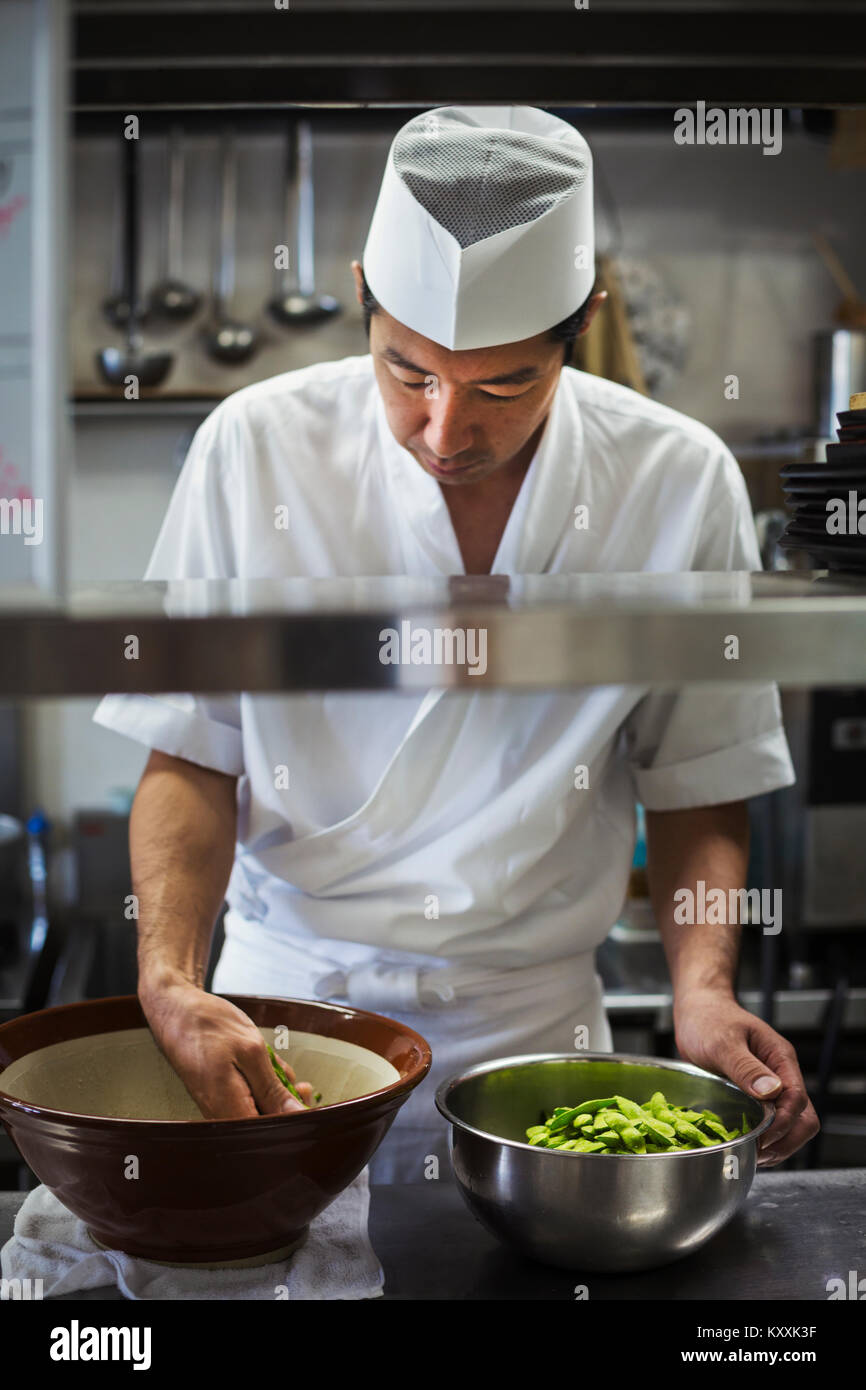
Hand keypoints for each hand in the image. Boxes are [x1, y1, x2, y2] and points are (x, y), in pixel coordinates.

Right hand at [141, 980, 314, 1119]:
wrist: (175, 1009)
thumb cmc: (208, 1025)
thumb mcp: (251, 1051)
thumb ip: (274, 1089)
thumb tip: (296, 1115)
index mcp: (229, 1111)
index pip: (271, 1133)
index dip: (295, 1117)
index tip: (306, 1095)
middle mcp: (222, 1116)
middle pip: (266, 1123)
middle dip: (286, 1101)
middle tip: (297, 1080)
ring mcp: (219, 1106)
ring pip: (259, 1107)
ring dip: (274, 1088)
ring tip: (272, 1063)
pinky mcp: (219, 1096)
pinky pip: (248, 1097)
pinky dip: (260, 1081)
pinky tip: (261, 1063)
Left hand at [673, 989, 818, 1164]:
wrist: (697, 1010)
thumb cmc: (708, 1019)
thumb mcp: (723, 1042)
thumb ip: (746, 1066)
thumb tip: (772, 1092)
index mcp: (780, 1059)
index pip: (796, 1099)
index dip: (782, 1124)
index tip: (761, 1139)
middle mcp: (780, 1075)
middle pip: (803, 1118)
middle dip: (786, 1140)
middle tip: (759, 1153)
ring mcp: (769, 1087)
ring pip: (791, 1125)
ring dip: (777, 1144)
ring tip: (753, 1154)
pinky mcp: (755, 1096)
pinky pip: (771, 1123)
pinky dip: (764, 1138)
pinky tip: (748, 1145)